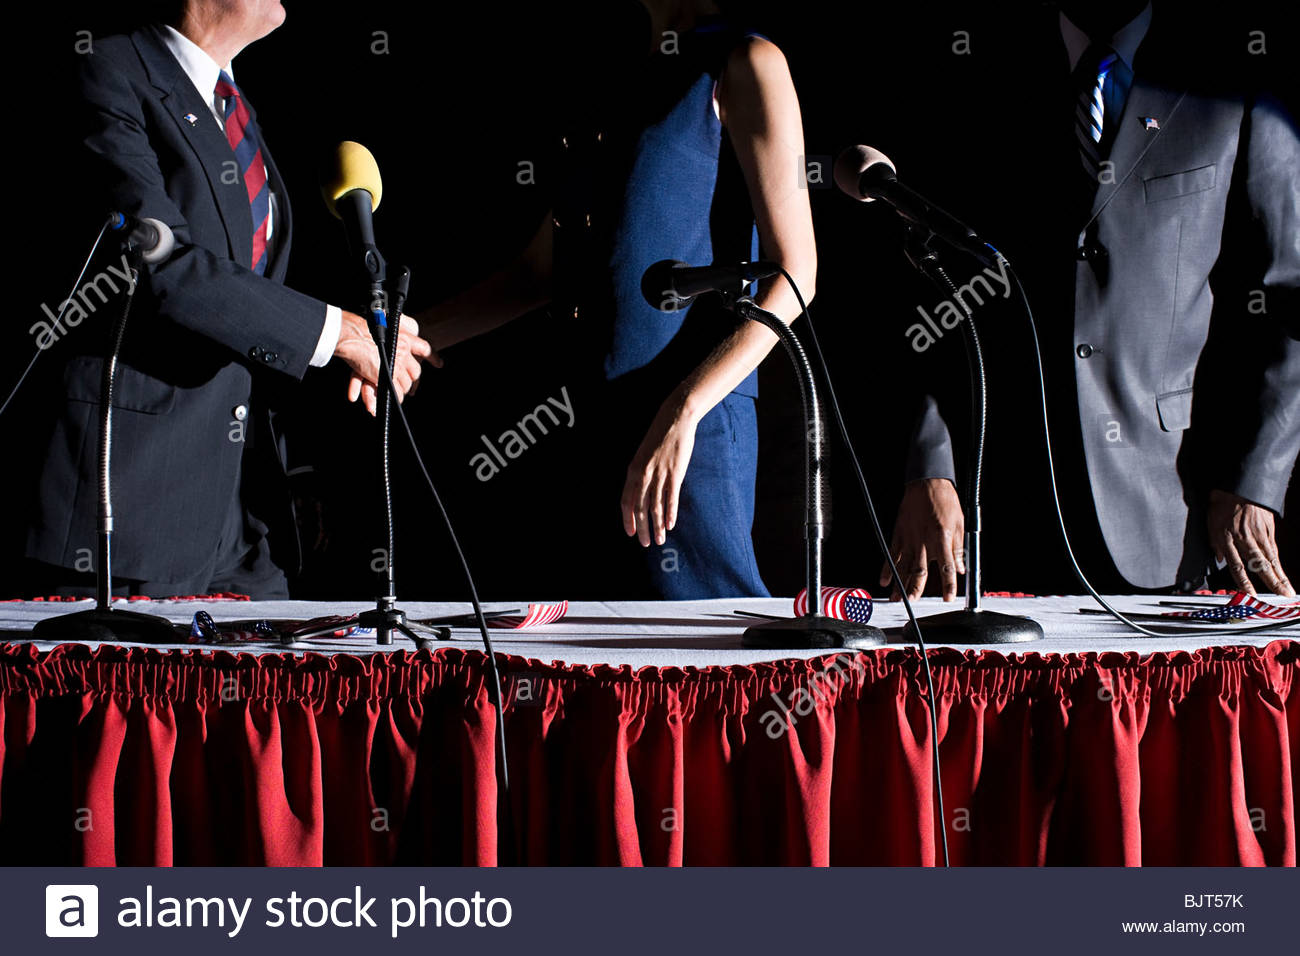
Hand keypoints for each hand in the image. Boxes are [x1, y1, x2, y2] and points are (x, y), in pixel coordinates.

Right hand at [335, 311, 437, 414]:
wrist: (352, 335)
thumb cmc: (362, 329)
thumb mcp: (383, 328)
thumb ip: (392, 334)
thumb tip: (401, 335)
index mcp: (405, 338)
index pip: (425, 349)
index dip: (433, 357)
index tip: (440, 364)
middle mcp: (404, 352)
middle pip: (416, 371)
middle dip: (414, 380)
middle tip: (413, 388)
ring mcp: (396, 365)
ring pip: (406, 383)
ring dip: (402, 390)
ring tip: (399, 395)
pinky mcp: (388, 377)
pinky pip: (397, 392)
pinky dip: (395, 397)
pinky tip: (393, 399)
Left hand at [621, 392, 699, 546]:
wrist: (675, 419)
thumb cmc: (660, 437)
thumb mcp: (643, 455)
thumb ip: (641, 473)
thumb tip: (641, 491)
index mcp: (633, 470)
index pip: (626, 501)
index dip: (627, 519)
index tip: (630, 533)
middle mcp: (643, 474)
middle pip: (640, 508)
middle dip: (642, 528)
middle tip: (645, 543)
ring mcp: (659, 475)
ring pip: (655, 507)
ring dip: (656, 526)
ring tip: (659, 540)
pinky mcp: (675, 474)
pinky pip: (671, 498)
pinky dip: (670, 514)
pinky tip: (670, 525)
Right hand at [879, 477, 965, 601]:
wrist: (926, 483)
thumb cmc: (944, 500)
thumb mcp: (959, 523)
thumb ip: (958, 547)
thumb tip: (961, 567)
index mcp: (942, 538)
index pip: (946, 568)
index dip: (948, 585)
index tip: (948, 597)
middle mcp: (925, 541)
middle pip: (919, 570)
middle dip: (916, 588)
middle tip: (913, 601)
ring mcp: (909, 538)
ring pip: (903, 565)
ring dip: (899, 583)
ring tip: (896, 598)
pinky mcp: (899, 534)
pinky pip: (892, 554)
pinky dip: (887, 568)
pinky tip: (884, 580)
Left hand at [1206, 489, 1293, 595]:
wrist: (1238, 486)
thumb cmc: (1221, 505)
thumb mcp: (1210, 524)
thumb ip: (1215, 543)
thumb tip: (1221, 560)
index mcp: (1227, 539)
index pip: (1237, 566)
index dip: (1245, 582)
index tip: (1252, 595)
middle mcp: (1244, 538)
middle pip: (1260, 565)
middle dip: (1272, 583)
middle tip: (1282, 596)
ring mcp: (1259, 534)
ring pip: (1271, 558)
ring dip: (1280, 576)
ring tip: (1288, 589)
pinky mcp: (1268, 528)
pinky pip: (1273, 548)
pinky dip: (1278, 561)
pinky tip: (1282, 572)